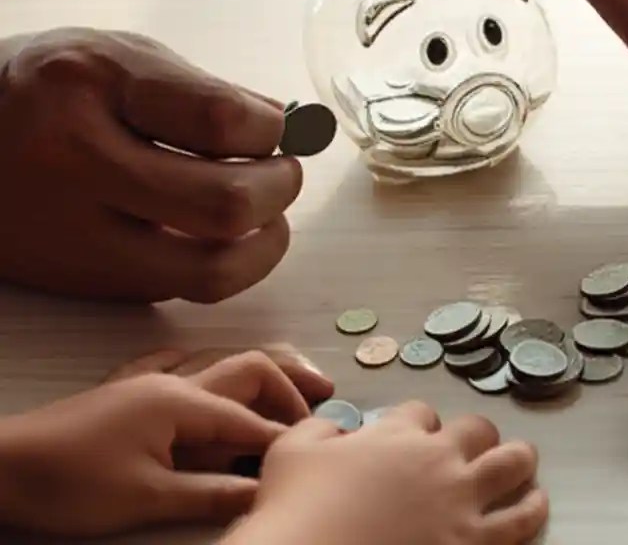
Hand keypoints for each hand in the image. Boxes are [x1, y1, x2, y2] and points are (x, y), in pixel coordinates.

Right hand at [0, 27, 301, 303]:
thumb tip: (292, 127)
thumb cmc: (47, 89)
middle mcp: (75, 163)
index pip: (220, 121)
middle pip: (224, 205)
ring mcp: (74, 233)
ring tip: (266, 216)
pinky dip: (219, 264)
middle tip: (283, 173)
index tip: (279, 128)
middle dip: (280, 190)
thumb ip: (207, 91)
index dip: (273, 130)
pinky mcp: (81, 280)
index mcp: (88, 85)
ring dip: (264, 246)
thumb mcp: (119, 56)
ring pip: (208, 271)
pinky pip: (178, 288)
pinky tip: (218, 235)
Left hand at [0, 351, 320, 536]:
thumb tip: (266, 494)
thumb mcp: (147, 499)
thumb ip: (212, 494)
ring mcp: (145, 383)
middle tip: (326, 400)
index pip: (253, 418)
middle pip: (247, 368)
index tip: (317, 453)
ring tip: (292, 382)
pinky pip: (175, 366)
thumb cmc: (68, 483)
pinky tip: (209, 372)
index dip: (288, 437)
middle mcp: (170, 383)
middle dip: (290, 383)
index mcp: (180, 403)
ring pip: (217, 363)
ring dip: (257, 372)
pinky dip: (205, 368)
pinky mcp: (122, 393)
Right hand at [222, 402, 547, 544]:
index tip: (413, 436)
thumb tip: (336, 426)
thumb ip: (319, 430)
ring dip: (518, 459)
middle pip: (476, 430)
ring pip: (511, 464)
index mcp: (395, 434)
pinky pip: (519, 520)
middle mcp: (436, 459)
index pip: (420, 413)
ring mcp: (459, 500)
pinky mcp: (472, 542)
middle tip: (475, 445)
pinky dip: (532, 508)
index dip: (418, 424)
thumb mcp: (291, 451)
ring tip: (523, 461)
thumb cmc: (294, 510)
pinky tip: (536, 503)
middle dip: (476, 435)